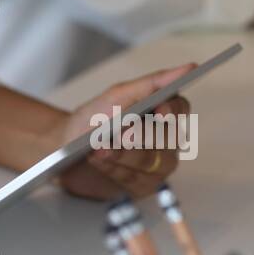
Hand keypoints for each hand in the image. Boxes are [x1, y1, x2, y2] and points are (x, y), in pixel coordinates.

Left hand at [52, 64, 195, 199]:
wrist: (64, 150)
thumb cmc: (92, 120)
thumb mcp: (116, 96)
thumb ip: (153, 83)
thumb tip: (189, 68)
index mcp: (161, 112)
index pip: (181, 108)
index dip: (173, 111)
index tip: (159, 111)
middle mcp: (165, 140)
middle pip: (169, 139)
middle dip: (140, 136)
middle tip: (119, 133)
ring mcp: (156, 165)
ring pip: (153, 161)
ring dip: (123, 154)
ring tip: (99, 148)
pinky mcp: (142, 186)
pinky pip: (136, 180)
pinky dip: (115, 169)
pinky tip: (99, 161)